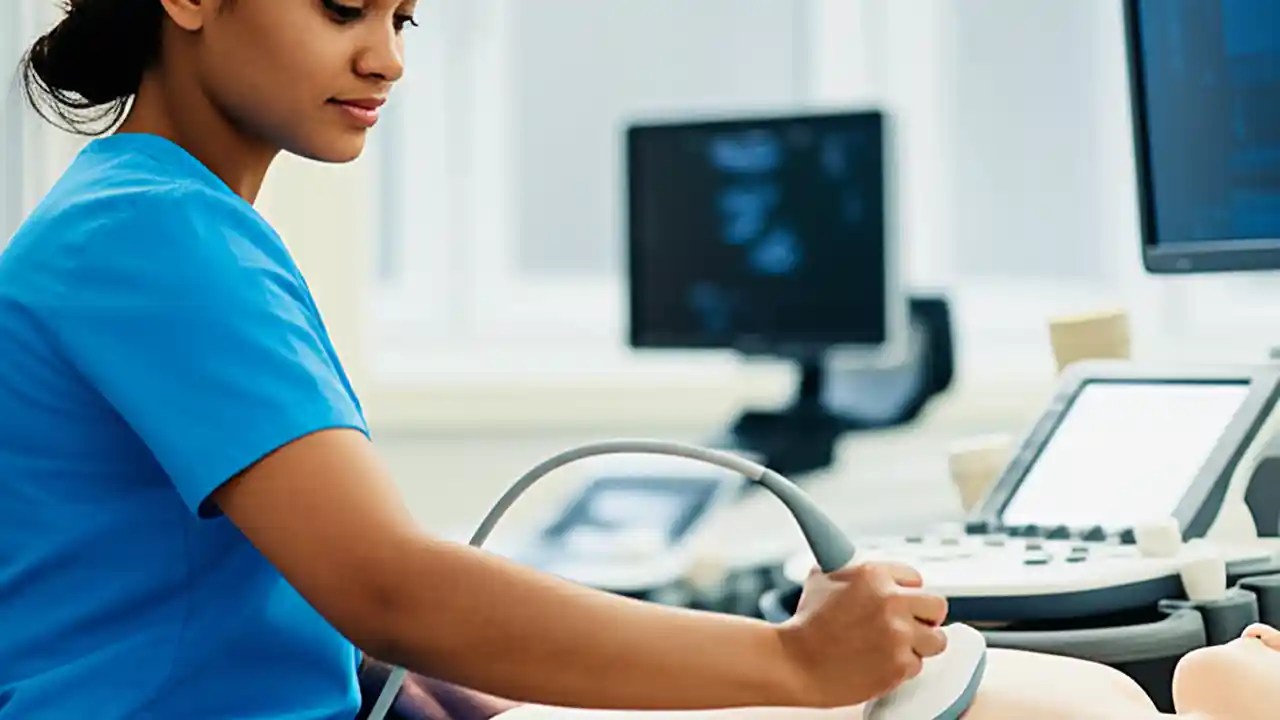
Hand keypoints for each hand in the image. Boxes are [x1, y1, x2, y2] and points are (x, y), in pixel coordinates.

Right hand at [776, 561, 948, 707]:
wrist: (794, 663)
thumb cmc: (804, 625)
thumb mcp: (822, 579)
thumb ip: (851, 569)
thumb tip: (858, 563)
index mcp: (873, 574)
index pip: (915, 577)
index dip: (906, 591)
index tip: (901, 601)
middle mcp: (890, 601)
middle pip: (936, 606)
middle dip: (924, 616)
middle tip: (911, 624)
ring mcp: (897, 635)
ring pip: (936, 639)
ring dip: (920, 645)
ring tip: (897, 647)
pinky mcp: (899, 665)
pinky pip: (918, 665)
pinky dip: (902, 668)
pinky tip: (881, 663)